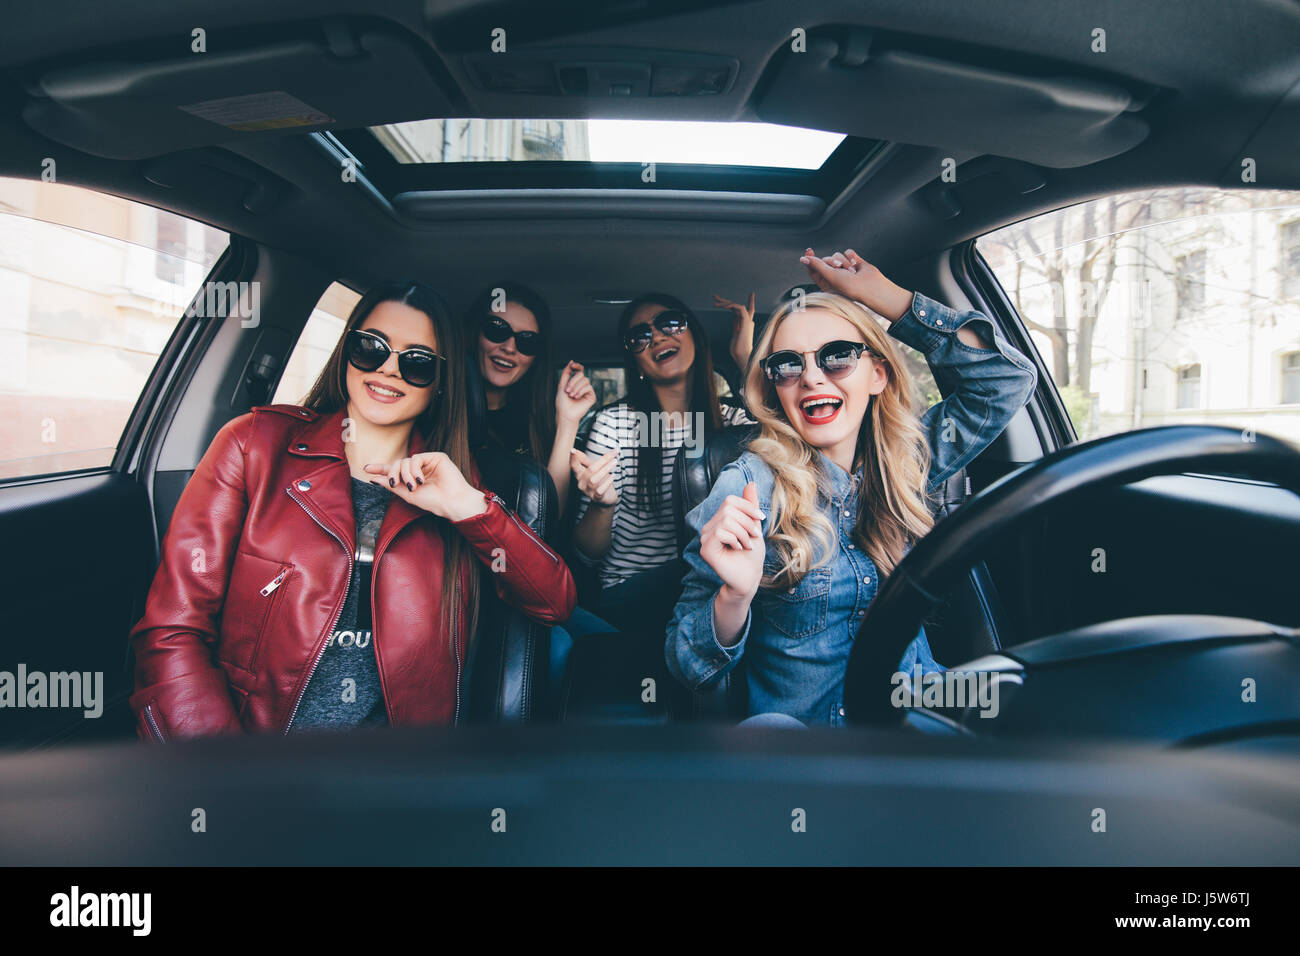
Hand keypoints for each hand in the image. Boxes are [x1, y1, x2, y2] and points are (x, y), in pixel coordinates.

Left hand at [364, 452, 486, 521]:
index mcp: (413, 478)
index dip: (380, 469)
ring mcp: (428, 462)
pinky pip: (416, 458)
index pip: (394, 470)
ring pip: (406, 461)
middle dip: (393, 473)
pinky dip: (414, 469)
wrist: (450, 502)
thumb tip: (373, 479)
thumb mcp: (407, 494)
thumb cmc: (432, 501)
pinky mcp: (436, 457)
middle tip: (395, 484)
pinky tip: (420, 479)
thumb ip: (391, 485)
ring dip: (405, 474)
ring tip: (413, 486)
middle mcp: (419, 469)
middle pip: (398, 464)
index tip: (366, 469)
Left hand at [556, 360, 596, 425]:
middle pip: (581, 374)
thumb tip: (571, 363)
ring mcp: (586, 391)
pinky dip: (581, 391)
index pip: (579, 371)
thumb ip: (566, 373)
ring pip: (585, 380)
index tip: (573, 365)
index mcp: (574, 383)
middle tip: (567, 390)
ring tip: (571, 395)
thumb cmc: (563, 403)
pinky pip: (588, 387)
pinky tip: (577, 397)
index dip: (577, 366)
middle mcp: (581, 386)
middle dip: (573, 381)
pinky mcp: (591, 396)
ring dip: (576, 387)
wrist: (566, 414)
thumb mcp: (561, 385)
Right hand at [571, 448, 617, 505]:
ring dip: (605, 469)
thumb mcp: (592, 469)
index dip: (573, 459)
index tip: (573, 451)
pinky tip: (612, 476)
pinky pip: (600, 490)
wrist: (606, 498)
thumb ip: (584, 460)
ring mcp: (588, 491)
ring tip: (614, 462)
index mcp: (579, 475)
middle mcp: (582, 483)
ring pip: (594, 479)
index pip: (574, 466)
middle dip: (603, 460)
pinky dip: (607, 482)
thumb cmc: (599, 481)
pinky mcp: (596, 497)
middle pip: (590, 470)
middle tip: (614, 454)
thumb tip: (576, 451)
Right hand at [699, 482, 765, 598]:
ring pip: (727, 520)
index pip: (730, 500)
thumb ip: (749, 505)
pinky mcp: (705, 548)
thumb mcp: (754, 525)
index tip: (760, 519)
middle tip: (753, 537)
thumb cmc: (751, 554)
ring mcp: (704, 537)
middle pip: (729, 509)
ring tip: (746, 545)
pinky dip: (735, 540)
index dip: (747, 507)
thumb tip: (751, 483)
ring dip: (744, 533)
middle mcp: (709, 526)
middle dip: (748, 522)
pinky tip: (737, 549)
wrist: (749, 576)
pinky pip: (721, 532)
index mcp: (719, 520)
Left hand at [714, 292, 755, 370]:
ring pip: (737, 305)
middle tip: (715, 296)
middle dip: (726, 300)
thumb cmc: (738, 350)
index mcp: (746, 324)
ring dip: (725, 302)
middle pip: (738, 306)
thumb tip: (734, 319)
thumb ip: (735, 326)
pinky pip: (740, 308)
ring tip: (714, 303)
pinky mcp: (746, 322)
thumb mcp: (734, 335)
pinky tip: (724, 306)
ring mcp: (747, 321)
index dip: (750, 302)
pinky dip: (732, 305)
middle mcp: (748, 321)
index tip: (751, 294)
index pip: (747, 310)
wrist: (742, 356)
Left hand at [799, 247, 911, 320]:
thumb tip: (803, 258)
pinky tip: (855, 265)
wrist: (870, 286)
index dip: (811, 259)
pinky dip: (851, 257)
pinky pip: (847, 252)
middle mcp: (834, 274)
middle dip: (833, 262)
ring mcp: (844, 267)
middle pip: (826, 259)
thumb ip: (817, 266)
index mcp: (825, 281)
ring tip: (851, 271)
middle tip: (839, 268)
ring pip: (837, 255)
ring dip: (844, 261)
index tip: (809, 250)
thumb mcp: (830, 276)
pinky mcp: (853, 261)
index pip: (814, 268)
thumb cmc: (849, 286)